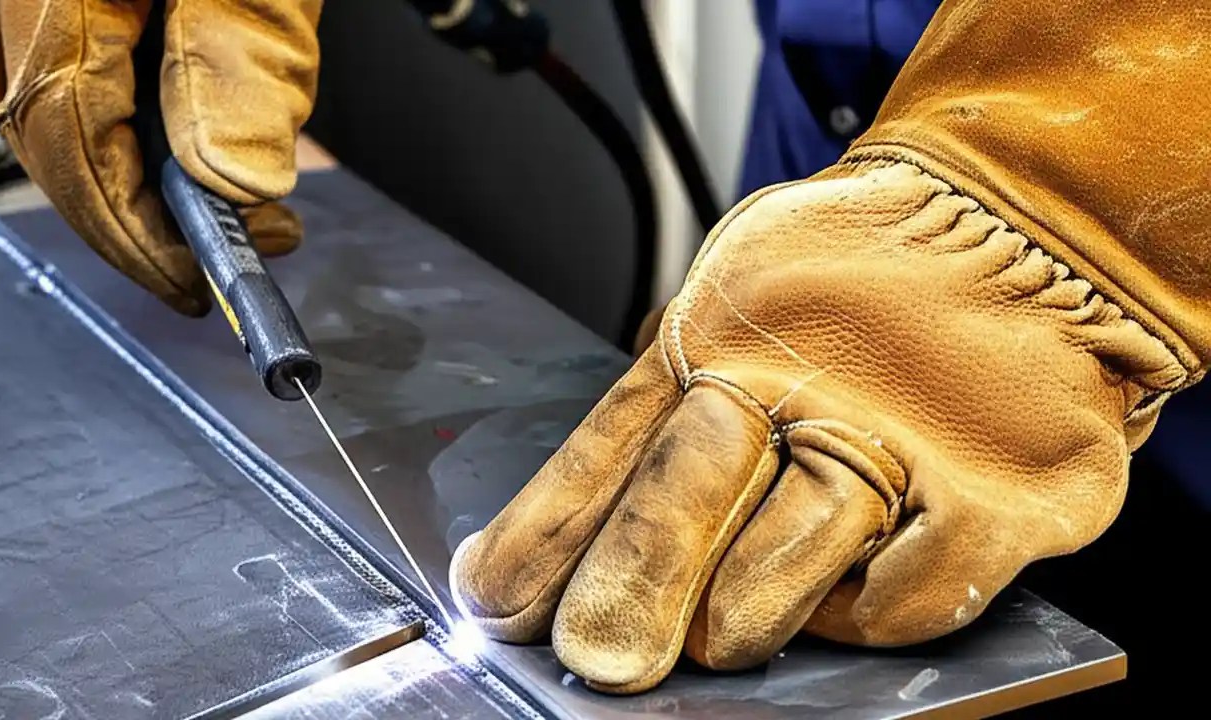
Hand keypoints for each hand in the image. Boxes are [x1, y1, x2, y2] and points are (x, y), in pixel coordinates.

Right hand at [0, 0, 321, 314]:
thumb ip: (245, 72)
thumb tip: (238, 194)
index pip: (73, 147)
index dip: (136, 238)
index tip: (201, 288)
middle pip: (59, 142)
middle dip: (150, 216)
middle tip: (247, 245)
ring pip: (62, 116)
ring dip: (146, 174)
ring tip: (235, 199)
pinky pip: (69, 74)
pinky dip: (134, 122)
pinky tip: (192, 137)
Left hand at [449, 161, 1186, 693]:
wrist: (1024, 216)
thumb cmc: (867, 270)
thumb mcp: (742, 297)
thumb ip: (672, 397)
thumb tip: (574, 521)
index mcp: (718, 332)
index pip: (604, 451)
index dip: (543, 536)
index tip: (495, 598)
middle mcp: (796, 382)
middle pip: (674, 511)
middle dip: (623, 595)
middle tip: (595, 655)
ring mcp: (896, 440)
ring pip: (774, 576)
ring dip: (734, 618)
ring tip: (722, 630)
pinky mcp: (995, 496)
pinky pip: (897, 604)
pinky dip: (858, 614)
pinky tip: (846, 587)